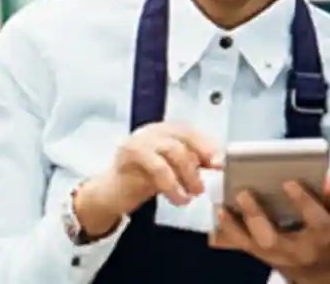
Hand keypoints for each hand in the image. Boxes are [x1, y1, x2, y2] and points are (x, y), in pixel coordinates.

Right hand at [74, 122, 217, 236]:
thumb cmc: (142, 180)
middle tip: (206, 182)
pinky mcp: (129, 154)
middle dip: (201, 159)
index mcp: (165, 130)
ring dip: (188, 175)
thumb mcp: (172, 170)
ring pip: (173, 151)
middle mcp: (153, 130)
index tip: (221, 163)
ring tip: (194, 193)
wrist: (108, 194)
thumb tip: (218, 162)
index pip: (191, 132)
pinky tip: (179, 198)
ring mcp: (140, 139)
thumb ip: (191, 162)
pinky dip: (172, 184)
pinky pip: (157, 167)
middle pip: (184, 137)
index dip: (208, 146)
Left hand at [210, 176, 329, 283]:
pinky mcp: (261, 256)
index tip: (288, 182)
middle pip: (272, 238)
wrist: (318, 273)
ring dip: (233, 226)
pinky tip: (219, 214)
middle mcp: (295, 249)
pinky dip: (227, 231)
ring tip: (221, 207)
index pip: (312, 217)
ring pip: (251, 245)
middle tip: (243, 193)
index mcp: (321, 234)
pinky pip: (242, 245)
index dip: (301, 200)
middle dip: (256, 216)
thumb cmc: (325, 238)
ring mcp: (275, 256)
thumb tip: (325, 178)